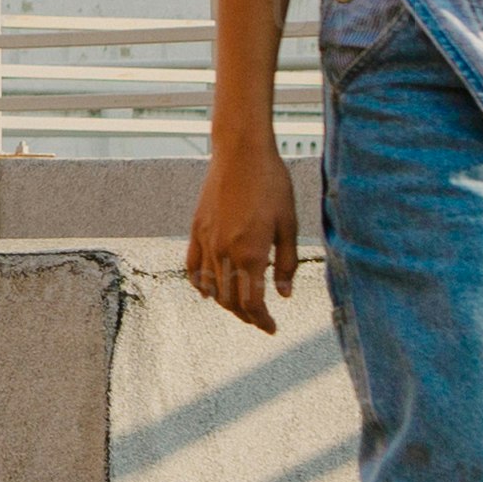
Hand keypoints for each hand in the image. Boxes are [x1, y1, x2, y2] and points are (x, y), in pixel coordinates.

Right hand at [183, 144, 303, 329]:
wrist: (242, 153)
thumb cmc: (272, 184)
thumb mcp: (289, 224)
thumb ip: (287, 263)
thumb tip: (284, 294)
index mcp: (252, 254)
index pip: (252, 303)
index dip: (261, 321)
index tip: (271, 328)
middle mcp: (226, 252)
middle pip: (231, 300)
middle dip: (247, 315)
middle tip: (260, 319)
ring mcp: (208, 241)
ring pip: (212, 287)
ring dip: (227, 303)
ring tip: (241, 306)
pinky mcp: (197, 229)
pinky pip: (193, 266)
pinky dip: (199, 284)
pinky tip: (207, 292)